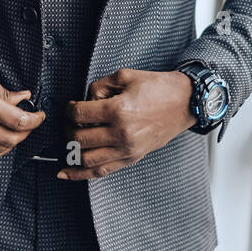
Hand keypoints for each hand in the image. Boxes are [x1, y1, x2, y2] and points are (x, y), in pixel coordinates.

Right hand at [0, 36, 44, 158]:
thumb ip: (5, 91)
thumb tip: (22, 99)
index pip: (18, 121)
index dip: (35, 120)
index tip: (40, 115)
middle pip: (10, 139)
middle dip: (26, 132)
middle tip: (31, 122)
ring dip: (12, 142)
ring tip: (17, 130)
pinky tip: (1, 138)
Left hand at [58, 67, 194, 180]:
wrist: (185, 103)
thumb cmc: (159, 88)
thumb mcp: (126, 76)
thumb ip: (100, 85)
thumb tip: (86, 99)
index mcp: (118, 111)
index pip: (79, 114)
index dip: (69, 110)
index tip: (70, 107)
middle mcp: (121, 133)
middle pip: (79, 138)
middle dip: (68, 129)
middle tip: (69, 123)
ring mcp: (127, 149)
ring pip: (87, 159)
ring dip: (71, 151)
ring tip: (69, 142)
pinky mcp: (132, 158)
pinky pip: (102, 171)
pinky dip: (81, 175)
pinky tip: (66, 174)